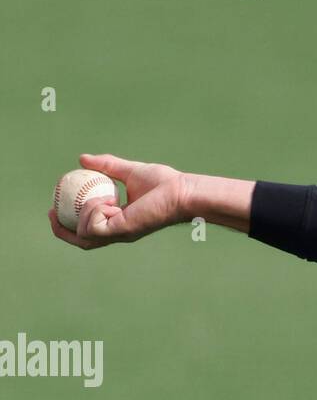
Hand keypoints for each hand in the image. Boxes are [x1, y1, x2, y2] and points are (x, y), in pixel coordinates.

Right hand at [48, 154, 187, 248]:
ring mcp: (119, 234)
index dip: (68, 223)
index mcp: (118, 222)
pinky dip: (93, 212)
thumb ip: (108, 166)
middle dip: (62, 230)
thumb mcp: (129, 171)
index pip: (88, 229)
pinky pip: (94, 226)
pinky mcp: (122, 231)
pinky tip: (109, 201)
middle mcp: (117, 232)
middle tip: (52, 211)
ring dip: (84, 213)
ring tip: (104, 198)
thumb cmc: (165, 183)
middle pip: (81, 241)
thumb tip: (83, 158)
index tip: (55, 206)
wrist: (182, 190)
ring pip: (84, 233)